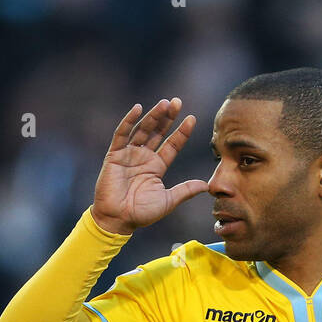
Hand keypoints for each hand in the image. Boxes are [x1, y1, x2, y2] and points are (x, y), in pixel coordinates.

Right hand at [92, 97, 208, 234]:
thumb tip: (207, 185)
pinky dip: (129, 121)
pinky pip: (122, 134)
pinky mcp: (115, 155)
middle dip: (167, 117)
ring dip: (153, 116)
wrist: (118, 219)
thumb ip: (185, 191)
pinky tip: (138, 108)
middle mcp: (144, 157)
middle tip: (177, 102)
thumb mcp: (168, 201)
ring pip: (143, 130)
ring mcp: (129, 154)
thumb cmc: (141, 213)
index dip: (181, 132)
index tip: (192, 119)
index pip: (172, 145)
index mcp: (157, 166)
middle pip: (158, 132)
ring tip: (164, 103)